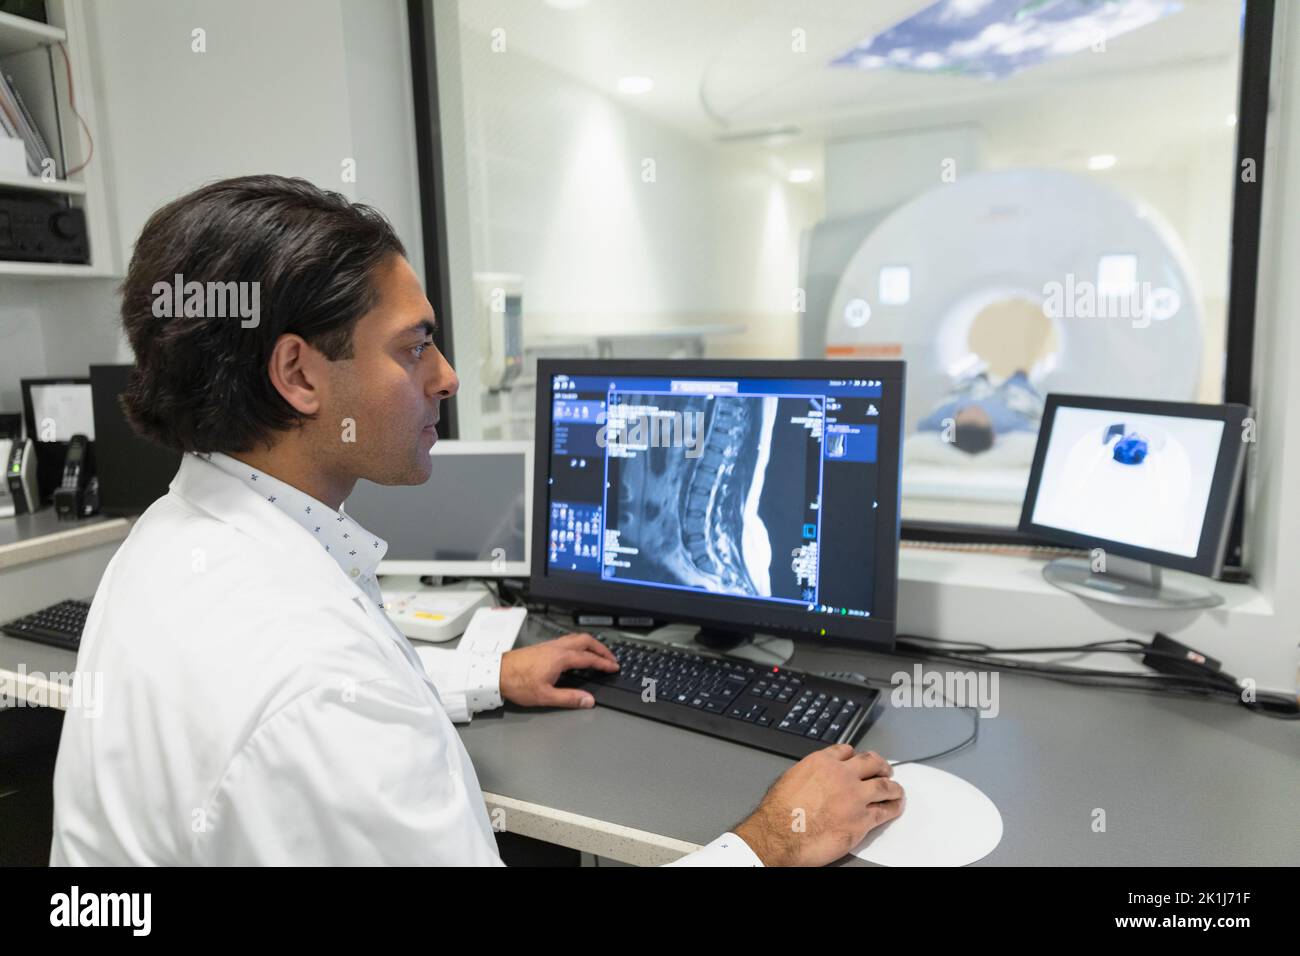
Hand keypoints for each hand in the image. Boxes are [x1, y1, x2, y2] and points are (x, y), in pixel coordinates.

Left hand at [499, 633, 619, 708]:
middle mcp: (557, 647)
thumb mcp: (545, 696)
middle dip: (601, 649)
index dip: (604, 663)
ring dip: (590, 644)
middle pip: (586, 641)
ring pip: (576, 638)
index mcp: (561, 658)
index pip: (589, 658)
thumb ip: (569, 698)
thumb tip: (588, 700)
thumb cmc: (518, 683)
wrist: (497, 673)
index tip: (614, 667)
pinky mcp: (543, 646)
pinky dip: (579, 643)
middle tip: (611, 658)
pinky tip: (577, 652)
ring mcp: (550, 645)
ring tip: (597, 653)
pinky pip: (567, 640)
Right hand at [733, 745, 903, 866]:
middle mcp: (842, 775)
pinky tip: (895, 808)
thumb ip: (809, 774)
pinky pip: (885, 811)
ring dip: (893, 787)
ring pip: (884, 785)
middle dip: (881, 765)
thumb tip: (815, 779)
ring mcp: (855, 797)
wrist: (781, 836)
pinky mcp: (862, 820)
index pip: (847, 751)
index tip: (859, 760)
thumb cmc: (779, 813)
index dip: (855, 756)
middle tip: (886, 769)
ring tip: (897, 790)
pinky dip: (893, 808)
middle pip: (871, 763)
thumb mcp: (790, 779)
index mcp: (822, 763)